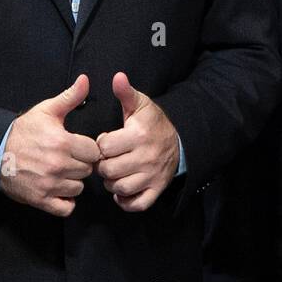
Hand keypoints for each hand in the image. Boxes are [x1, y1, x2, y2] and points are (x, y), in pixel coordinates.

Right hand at [0, 74, 100, 216]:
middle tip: (69, 159)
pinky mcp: (40, 200)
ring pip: (78, 189)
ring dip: (73, 182)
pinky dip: (65, 202)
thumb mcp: (46, 111)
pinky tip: (59, 190)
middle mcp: (57, 165)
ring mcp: (49, 184)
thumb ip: (70, 97)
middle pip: (88, 170)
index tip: (80, 147)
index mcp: (62, 142)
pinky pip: (66, 208)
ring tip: (62, 173)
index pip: (94, 151)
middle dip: (81, 165)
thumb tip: (86, 79)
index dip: (89, 149)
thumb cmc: (24, 131)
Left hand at [95, 73, 179, 212]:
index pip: (104, 147)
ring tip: (114, 173)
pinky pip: (137, 204)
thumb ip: (126, 93)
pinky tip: (122, 191)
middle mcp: (146, 157)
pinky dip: (126, 201)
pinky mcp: (157, 189)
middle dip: (103, 166)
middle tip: (108, 160)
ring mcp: (152, 175)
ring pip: (120, 188)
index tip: (107, 142)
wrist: (180, 140)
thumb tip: (117, 77)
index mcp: (138, 135)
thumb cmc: (153, 122)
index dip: (101, 145)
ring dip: (112, 183)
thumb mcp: (140, 105)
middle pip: (108, 170)